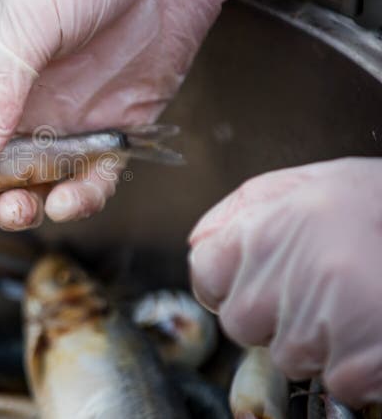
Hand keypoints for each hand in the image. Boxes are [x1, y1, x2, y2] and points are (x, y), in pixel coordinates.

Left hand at [189, 157, 381, 406]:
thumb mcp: (315, 183)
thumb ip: (248, 210)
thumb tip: (200, 241)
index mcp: (265, 228)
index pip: (205, 272)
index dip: (229, 280)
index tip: (259, 278)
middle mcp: (283, 275)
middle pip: (241, 323)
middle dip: (273, 314)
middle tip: (324, 287)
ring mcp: (318, 323)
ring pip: (288, 356)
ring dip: (319, 341)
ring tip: (362, 301)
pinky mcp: (355, 363)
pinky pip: (334, 381)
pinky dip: (359, 367)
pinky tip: (380, 328)